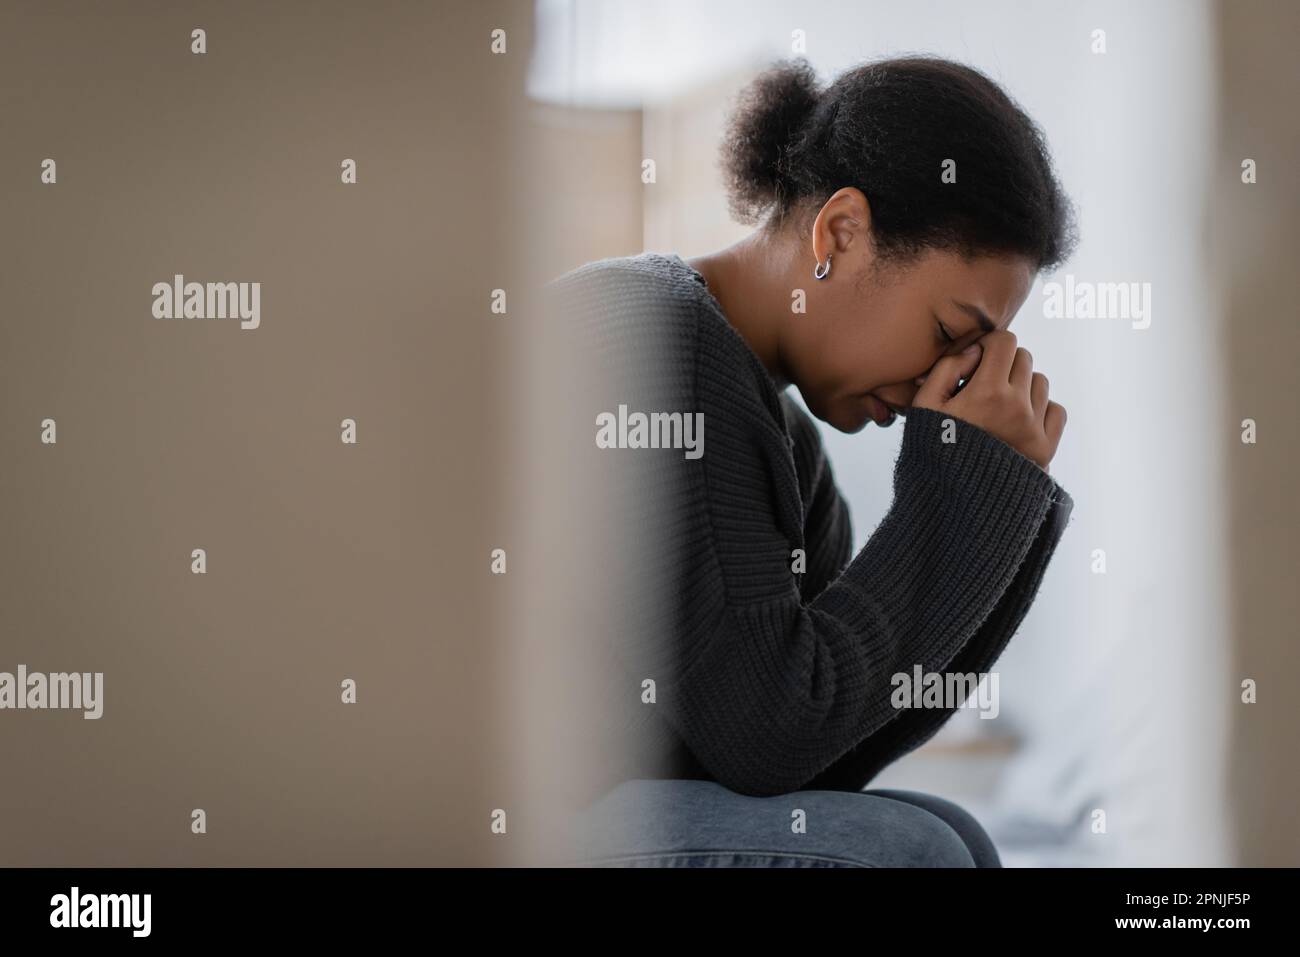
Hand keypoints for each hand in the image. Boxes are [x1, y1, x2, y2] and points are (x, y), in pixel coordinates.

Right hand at [911, 330, 1065, 470]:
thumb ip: (946, 368)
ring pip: (1040, 382)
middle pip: (1024, 358)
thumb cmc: (933, 449)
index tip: (976, 361)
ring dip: (1021, 386)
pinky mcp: (1046, 448)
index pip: (1005, 342)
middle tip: (983, 385)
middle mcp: (1017, 406)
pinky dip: (1040, 409)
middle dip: (1003, 364)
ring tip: (999, 406)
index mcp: (987, 392)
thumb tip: (976, 350)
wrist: (951, 500)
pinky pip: (1055, 410)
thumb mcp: (924, 406)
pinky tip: (1018, 420)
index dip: (989, 345)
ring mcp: (1035, 428)